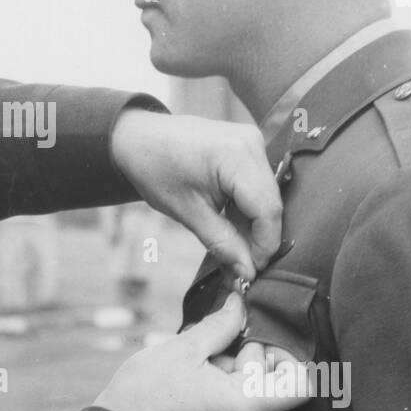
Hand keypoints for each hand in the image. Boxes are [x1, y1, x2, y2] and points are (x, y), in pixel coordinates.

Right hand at [92, 294, 307, 410]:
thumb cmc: (146, 393)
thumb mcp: (185, 347)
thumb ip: (222, 324)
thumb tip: (241, 305)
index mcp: (245, 404)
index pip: (301, 385)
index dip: (287, 357)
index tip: (259, 341)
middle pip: (270, 384)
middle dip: (246, 357)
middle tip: (211, 350)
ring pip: (249, 395)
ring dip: (230, 373)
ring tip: (195, 368)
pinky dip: (220, 392)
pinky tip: (191, 384)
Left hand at [109, 108, 280, 280]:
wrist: (139, 139)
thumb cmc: (156, 170)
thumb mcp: (188, 212)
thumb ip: (222, 243)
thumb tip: (247, 272)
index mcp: (237, 156)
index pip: (268, 209)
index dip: (265, 244)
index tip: (251, 269)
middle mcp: (252, 143)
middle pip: (271, 202)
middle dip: (259, 237)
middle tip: (241, 264)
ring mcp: (252, 141)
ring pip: (267, 195)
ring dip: (253, 223)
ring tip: (231, 243)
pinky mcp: (248, 145)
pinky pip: (258, 183)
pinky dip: (248, 206)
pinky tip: (231, 221)